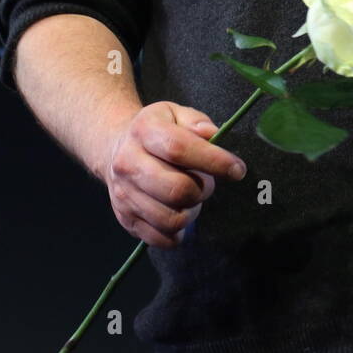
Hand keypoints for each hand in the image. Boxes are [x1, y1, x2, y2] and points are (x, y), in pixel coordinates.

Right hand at [104, 101, 246, 248]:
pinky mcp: (126, 219)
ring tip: (191, 196)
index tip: (238, 170)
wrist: (114, 148)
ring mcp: (124, 194)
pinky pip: (161, 239)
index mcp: (144, 131)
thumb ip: (196, 122)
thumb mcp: (175, 113)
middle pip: (177, 189)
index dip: (213, 161)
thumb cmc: (156, 130)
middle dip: (204, 189)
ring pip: (171, 219)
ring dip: (192, 211)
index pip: (179, 148)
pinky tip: (179, 212)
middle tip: (206, 182)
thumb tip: (212, 135)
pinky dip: (179, 232)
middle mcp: (128, 163)